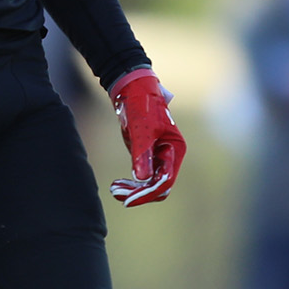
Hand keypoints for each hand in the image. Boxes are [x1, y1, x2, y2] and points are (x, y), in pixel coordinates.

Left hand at [107, 67, 185, 206]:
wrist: (132, 88)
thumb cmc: (140, 104)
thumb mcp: (141, 129)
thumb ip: (142, 154)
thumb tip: (143, 179)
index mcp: (175, 149)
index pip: (165, 180)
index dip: (147, 193)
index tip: (128, 200)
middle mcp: (170, 155)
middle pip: (159, 185)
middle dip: (139, 192)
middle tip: (116, 193)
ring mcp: (159, 156)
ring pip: (150, 183)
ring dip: (134, 189)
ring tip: (114, 189)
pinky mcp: (148, 155)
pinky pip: (143, 176)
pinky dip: (132, 182)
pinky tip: (118, 184)